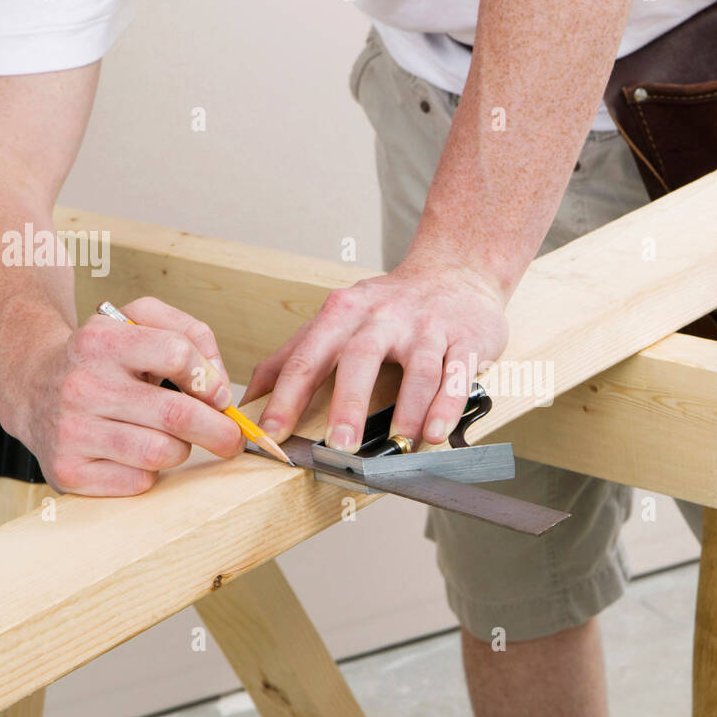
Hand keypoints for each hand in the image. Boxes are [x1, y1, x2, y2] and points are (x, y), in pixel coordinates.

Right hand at [4, 297, 244, 494]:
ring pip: (161, 452)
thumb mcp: (139, 323)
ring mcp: (71, 431)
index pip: (177, 353)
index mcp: (99, 341)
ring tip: (170, 439)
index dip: (210, 379)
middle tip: (230, 437)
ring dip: (181, 449)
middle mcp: (81, 385)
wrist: (32, 388)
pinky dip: (151, 473)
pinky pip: (138, 482)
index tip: (218, 395)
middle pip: (177, 414)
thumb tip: (219, 386)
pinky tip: (137, 457)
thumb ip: (191, 335)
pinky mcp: (68, 471)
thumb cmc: (103, 359)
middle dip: (218, 430)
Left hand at [242, 265, 508, 450]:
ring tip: (399, 445)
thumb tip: (250, 397)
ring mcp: (428, 327)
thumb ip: (294, 354)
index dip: (288, 395)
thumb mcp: (338, 316)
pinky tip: (436, 432)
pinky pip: (457, 374)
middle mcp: (385, 316)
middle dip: (349, 403)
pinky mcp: (466, 339)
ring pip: (419, 369)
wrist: (456, 271)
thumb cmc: (390, 306)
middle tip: (340, 445)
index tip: (273, 431)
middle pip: (362, 357)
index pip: (309, 356)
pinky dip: (448, 405)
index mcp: (345, 312)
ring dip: (409, 410)